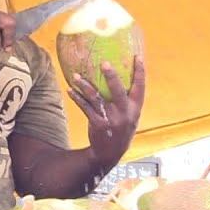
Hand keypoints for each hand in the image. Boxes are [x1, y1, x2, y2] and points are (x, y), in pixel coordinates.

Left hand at [68, 56, 145, 171]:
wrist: (110, 153)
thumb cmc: (120, 128)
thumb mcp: (130, 116)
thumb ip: (127, 100)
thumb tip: (118, 75)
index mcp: (135, 108)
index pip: (140, 86)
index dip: (140, 71)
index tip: (137, 56)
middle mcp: (125, 112)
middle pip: (118, 90)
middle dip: (111, 76)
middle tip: (104, 62)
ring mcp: (111, 118)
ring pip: (96, 97)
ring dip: (85, 85)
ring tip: (75, 75)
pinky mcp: (98, 123)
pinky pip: (85, 107)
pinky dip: (76, 97)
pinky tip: (70, 89)